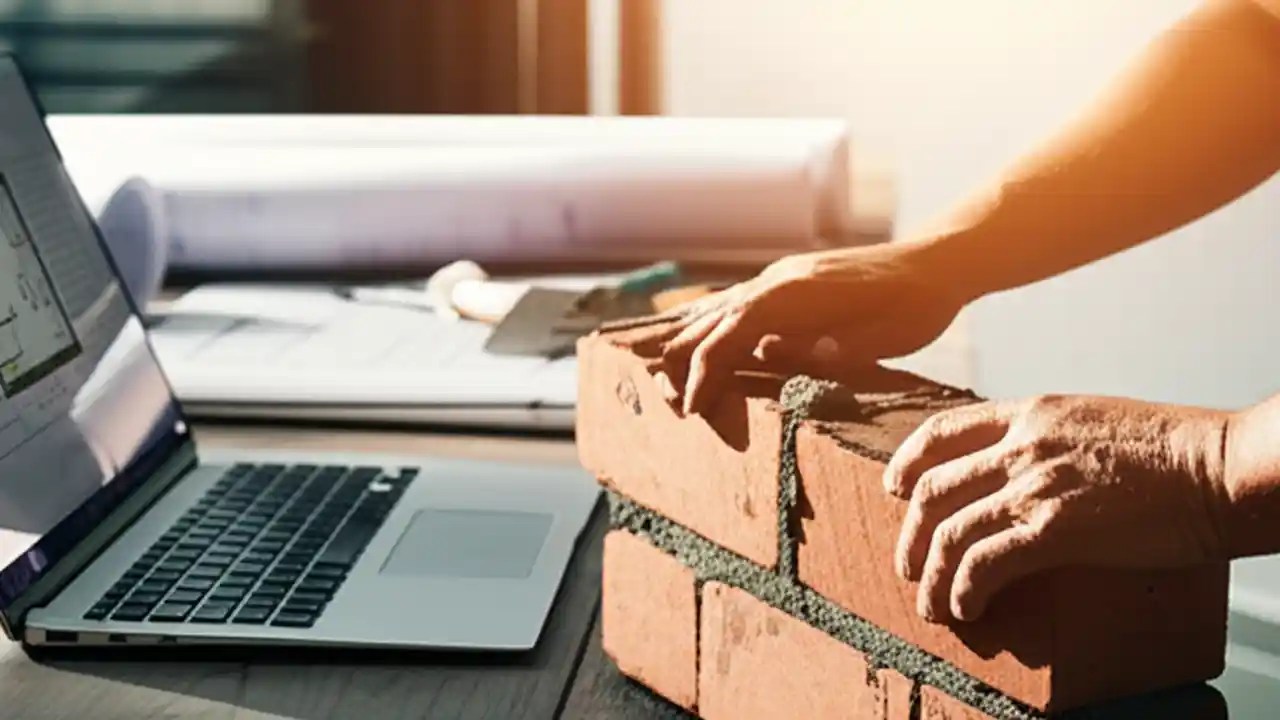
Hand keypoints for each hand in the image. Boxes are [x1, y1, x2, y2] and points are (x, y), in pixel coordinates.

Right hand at [653, 242, 968, 415]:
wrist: (938, 263)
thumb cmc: (917, 306)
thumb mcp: (883, 336)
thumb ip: (832, 347)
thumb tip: (777, 354)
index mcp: (793, 295)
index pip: (726, 338)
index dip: (703, 377)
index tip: (692, 412)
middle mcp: (775, 282)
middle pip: (706, 323)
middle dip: (680, 364)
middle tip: (672, 408)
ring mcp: (777, 279)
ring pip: (713, 312)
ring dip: (685, 345)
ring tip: (663, 379)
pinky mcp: (786, 285)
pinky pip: (733, 305)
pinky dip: (706, 326)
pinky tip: (694, 342)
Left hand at [883, 394, 1229, 622]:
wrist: (1220, 468)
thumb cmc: (1174, 450)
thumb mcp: (1095, 420)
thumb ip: (1051, 438)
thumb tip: (1025, 470)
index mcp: (1031, 412)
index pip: (943, 430)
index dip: (907, 460)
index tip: (893, 487)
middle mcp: (1022, 444)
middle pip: (933, 487)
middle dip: (911, 533)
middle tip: (909, 566)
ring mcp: (1035, 486)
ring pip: (950, 532)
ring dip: (932, 576)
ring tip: (933, 605)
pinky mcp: (1055, 530)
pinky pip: (985, 564)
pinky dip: (966, 590)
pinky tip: (969, 608)